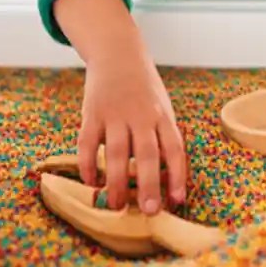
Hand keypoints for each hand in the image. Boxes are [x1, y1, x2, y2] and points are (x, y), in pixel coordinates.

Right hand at [78, 49, 187, 213]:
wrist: (118, 54)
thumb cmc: (145, 90)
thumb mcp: (162, 108)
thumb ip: (163, 137)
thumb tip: (167, 180)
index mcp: (163, 116)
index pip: (175, 149)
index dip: (178, 175)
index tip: (177, 201)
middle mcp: (141, 115)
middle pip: (147, 154)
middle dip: (149, 185)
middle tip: (150, 211)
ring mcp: (115, 114)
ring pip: (115, 152)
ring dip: (116, 182)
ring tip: (116, 206)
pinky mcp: (91, 113)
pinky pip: (87, 143)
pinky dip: (87, 165)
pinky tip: (91, 183)